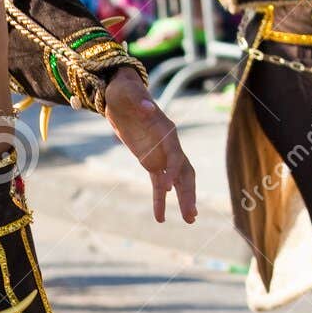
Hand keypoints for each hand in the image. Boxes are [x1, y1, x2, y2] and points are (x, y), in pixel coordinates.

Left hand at [104, 67, 196, 223]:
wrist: (120, 96)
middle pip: (185, 173)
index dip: (172, 171)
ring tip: (190, 220)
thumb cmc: (125, 92)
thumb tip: (148, 108)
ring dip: (183, 200)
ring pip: (177, 182)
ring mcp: (162, 156)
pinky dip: (160, 201)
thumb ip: (139, 101)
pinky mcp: (151, 163)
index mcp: (167, 131)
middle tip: (191, 214)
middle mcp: (170, 146)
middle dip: (188, 193)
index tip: (166, 188)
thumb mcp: (127, 94)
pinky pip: (158, 185)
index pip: (175, 155)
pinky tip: (160, 218)